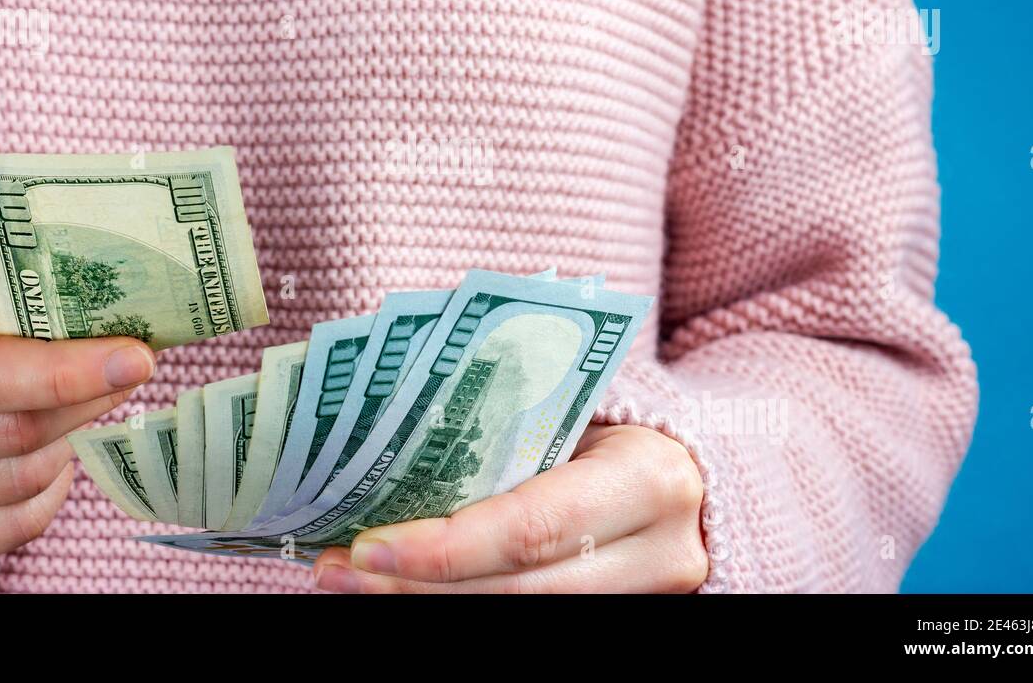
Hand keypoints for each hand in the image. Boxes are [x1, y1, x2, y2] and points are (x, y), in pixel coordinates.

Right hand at [0, 245, 154, 562]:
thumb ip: (27, 291)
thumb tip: (118, 322)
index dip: (64, 373)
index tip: (137, 359)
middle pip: (9, 435)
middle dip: (84, 400)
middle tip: (125, 367)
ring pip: (20, 482)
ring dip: (69, 439)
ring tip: (74, 400)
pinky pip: (14, 527)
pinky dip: (51, 488)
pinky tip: (48, 447)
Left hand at [312, 422, 706, 592]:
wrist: (695, 476)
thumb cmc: (615, 427)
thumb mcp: (579, 412)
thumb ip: (506, 430)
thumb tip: (380, 434)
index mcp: (648, 477)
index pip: (533, 527)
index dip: (445, 549)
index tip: (367, 548)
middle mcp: (659, 551)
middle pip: (520, 592)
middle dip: (417, 587)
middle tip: (337, 571)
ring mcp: (647, 596)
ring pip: (522, 618)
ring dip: (426, 604)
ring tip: (353, 585)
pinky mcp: (622, 616)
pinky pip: (529, 620)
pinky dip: (458, 602)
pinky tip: (403, 591)